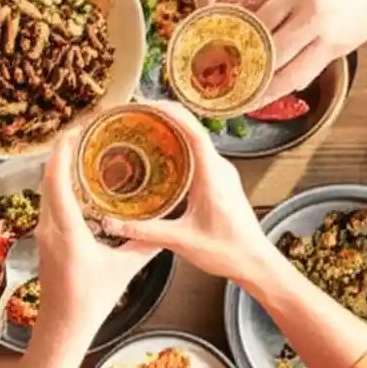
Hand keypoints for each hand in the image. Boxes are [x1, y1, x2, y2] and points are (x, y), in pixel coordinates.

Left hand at [35, 128, 160, 324]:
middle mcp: (49, 225)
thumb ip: (145, 244)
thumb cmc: (91, 301)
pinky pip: (49, 201)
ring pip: (47, 189)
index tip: (78, 128)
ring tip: (84, 149)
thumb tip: (167, 225)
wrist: (62, 327)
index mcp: (66, 229)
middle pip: (48, 177)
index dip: (64, 149)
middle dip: (63, 150)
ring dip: (60, 166)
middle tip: (86, 131)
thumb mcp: (124, 270)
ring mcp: (43, 232)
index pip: (57, 178)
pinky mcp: (45, 239)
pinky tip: (79, 182)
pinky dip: (61, 184)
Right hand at [101, 102, 270, 282]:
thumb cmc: (227, 251)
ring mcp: (222, 172)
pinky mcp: (220, 180)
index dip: (170, 113)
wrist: (255, 263)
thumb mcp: (180, 241)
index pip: (193, 131)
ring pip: (196, 139)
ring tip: (144, 127)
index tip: (147, 105)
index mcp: (212, 175)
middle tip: (136, 114)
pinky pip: (199, 152)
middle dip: (165, 115)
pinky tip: (161, 154)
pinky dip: (179, 145)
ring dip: (173, 128)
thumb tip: (111, 222)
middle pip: (193, 128)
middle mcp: (220, 168)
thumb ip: (144, 230)